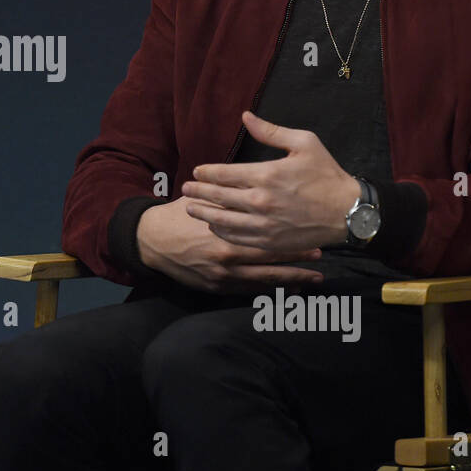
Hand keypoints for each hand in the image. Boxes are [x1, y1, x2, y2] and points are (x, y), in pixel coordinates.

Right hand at [136, 196, 323, 294]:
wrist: (151, 241)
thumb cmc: (179, 216)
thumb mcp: (203, 198)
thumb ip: (226, 193)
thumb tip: (249, 178)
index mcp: (227, 231)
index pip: (267, 234)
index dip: (291, 237)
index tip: (311, 234)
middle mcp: (228, 256)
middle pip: (271, 259)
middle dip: (297, 259)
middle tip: (319, 255)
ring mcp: (223, 275)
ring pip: (264, 280)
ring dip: (290, 279)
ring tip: (312, 278)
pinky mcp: (217, 287)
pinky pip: (249, 292)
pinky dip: (269, 291)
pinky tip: (287, 290)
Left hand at [181, 111, 360, 252]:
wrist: (349, 211)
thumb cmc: (327, 175)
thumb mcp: (304, 143)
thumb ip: (271, 132)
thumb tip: (245, 117)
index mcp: (266, 175)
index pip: (224, 174)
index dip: (206, 173)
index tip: (197, 171)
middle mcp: (261, 201)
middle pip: (218, 197)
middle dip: (198, 192)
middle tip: (185, 189)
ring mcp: (264, 224)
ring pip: (222, 221)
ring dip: (203, 214)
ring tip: (191, 208)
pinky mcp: (270, 241)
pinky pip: (238, 238)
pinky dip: (222, 232)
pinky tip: (215, 226)